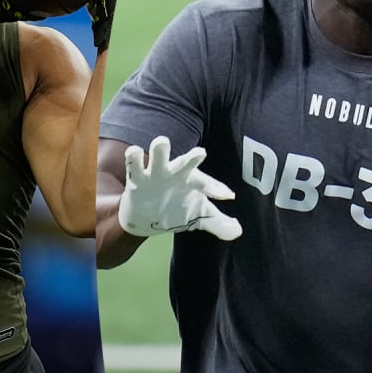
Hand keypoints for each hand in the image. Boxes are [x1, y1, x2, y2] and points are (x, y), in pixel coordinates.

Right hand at [119, 136, 241, 240]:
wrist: (146, 218)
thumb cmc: (176, 209)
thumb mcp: (198, 217)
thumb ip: (218, 223)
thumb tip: (238, 231)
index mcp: (191, 181)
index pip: (205, 183)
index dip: (216, 188)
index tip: (227, 195)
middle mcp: (175, 174)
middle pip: (184, 164)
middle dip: (191, 159)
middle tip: (201, 152)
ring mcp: (155, 174)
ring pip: (158, 160)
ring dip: (159, 152)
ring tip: (162, 141)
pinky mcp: (137, 179)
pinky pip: (134, 166)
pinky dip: (133, 158)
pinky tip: (134, 150)